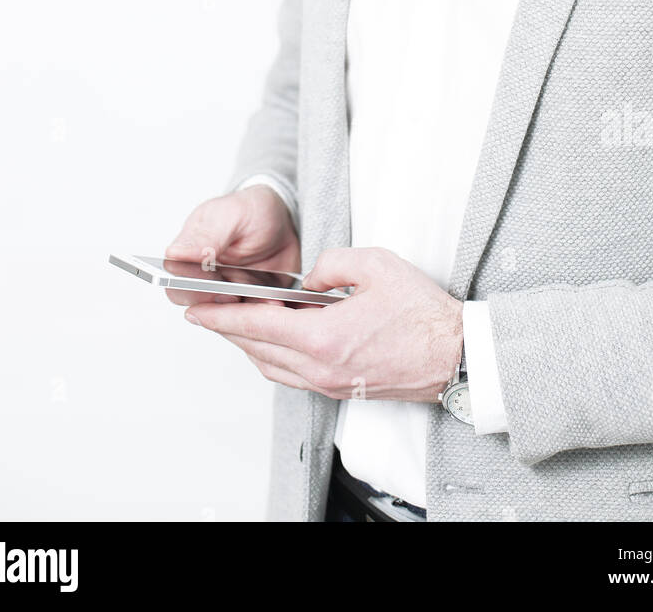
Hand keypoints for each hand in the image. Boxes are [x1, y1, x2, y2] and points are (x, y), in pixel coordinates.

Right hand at [163, 184, 299, 308]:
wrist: (284, 219)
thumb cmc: (250, 212)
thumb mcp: (230, 215)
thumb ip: (206, 235)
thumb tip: (175, 253)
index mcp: (190, 258)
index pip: (176, 287)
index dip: (190, 291)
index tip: (210, 283)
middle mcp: (207, 282)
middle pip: (201, 310)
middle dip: (221, 306)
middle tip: (238, 292)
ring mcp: (231, 296)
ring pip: (230, 320)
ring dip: (247, 314)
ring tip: (267, 298)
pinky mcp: (254, 304)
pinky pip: (257, 320)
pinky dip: (268, 314)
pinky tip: (278, 300)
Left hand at [183, 246, 463, 403]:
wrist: (455, 355)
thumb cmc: (422, 314)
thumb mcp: (376, 265)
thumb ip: (331, 264)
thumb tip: (308, 278)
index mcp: (324, 338)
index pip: (257, 325)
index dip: (221, 316)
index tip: (197, 307)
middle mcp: (320, 368)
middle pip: (256, 349)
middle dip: (225, 330)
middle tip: (203, 313)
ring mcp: (329, 383)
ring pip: (271, 367)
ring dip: (247, 345)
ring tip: (232, 324)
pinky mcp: (340, 389)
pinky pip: (291, 375)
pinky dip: (271, 357)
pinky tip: (271, 340)